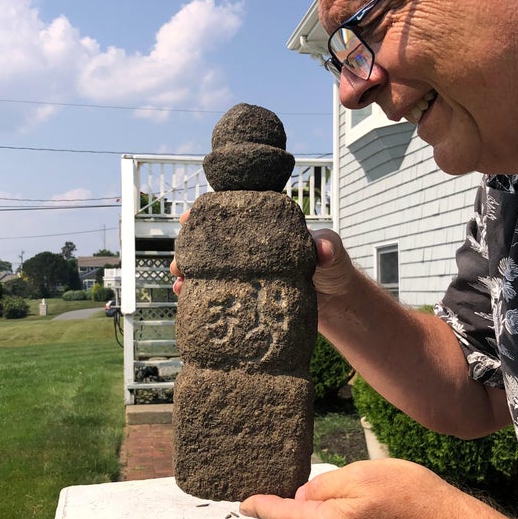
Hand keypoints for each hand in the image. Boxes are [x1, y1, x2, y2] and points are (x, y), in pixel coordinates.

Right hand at [171, 223, 354, 296]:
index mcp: (267, 228)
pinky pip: (219, 292)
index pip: (234, 214)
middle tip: (179, 263)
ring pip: (211, 268)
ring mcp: (247, 272)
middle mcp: (252, 249)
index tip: (187, 219)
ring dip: (191, 274)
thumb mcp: (333, 255)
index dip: (208, 215)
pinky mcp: (246, 295)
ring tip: (180, 284)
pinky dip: (201, 295)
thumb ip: (328, 248)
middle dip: (190, 249)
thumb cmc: (335, 269)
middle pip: (213, 244)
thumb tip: (323, 249)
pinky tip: (187, 300)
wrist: (338, 304)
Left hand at [240, 460, 462, 518]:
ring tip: (321, 493)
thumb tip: (301, 496)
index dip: (259, 506)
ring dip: (309, 517)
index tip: (242, 503)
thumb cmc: (408, 496)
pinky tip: (339, 511)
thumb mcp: (360, 475)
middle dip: (286, 508)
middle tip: (279, 484)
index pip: (279, 516)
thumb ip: (322, 486)